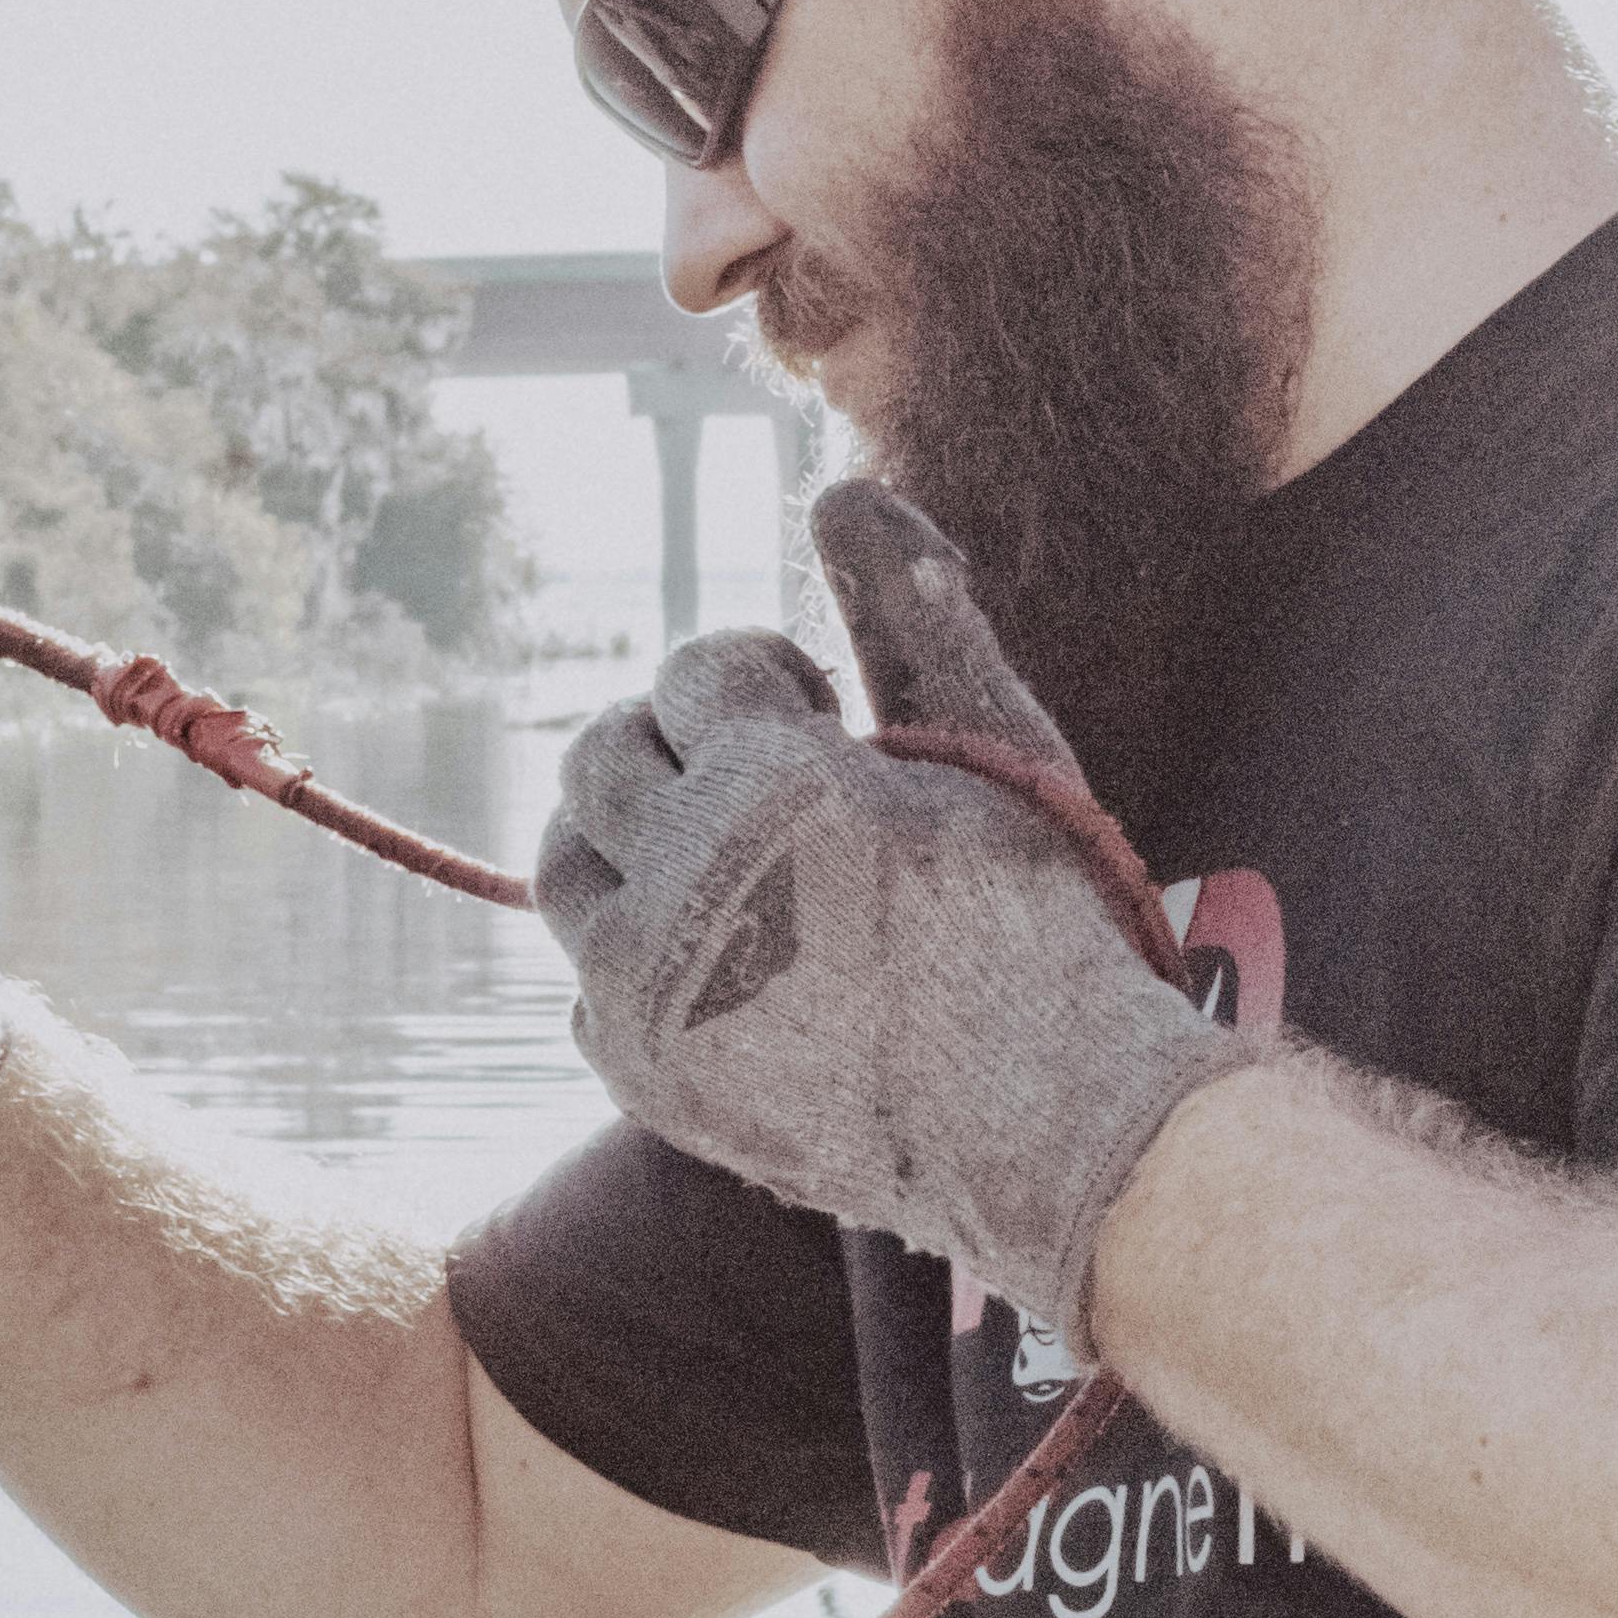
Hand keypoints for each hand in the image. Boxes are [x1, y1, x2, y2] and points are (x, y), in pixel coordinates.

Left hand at [533, 480, 1264, 1346]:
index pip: (693, 672)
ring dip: (626, 840)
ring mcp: (652, 995)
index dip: (757, 678)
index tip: (814, 710)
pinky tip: (728, 964)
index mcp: (767, 785)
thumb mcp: (989, 746)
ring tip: (719, 856)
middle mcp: (683, 887)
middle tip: (756, 776)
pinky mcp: (647, 1083)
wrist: (1054, 1127)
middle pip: (596, 756)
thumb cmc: (1039, 919)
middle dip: (671, 743)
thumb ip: (907, 611)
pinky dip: (635, 960)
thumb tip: (837, 489)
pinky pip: (586, 991)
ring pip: (563, 869)